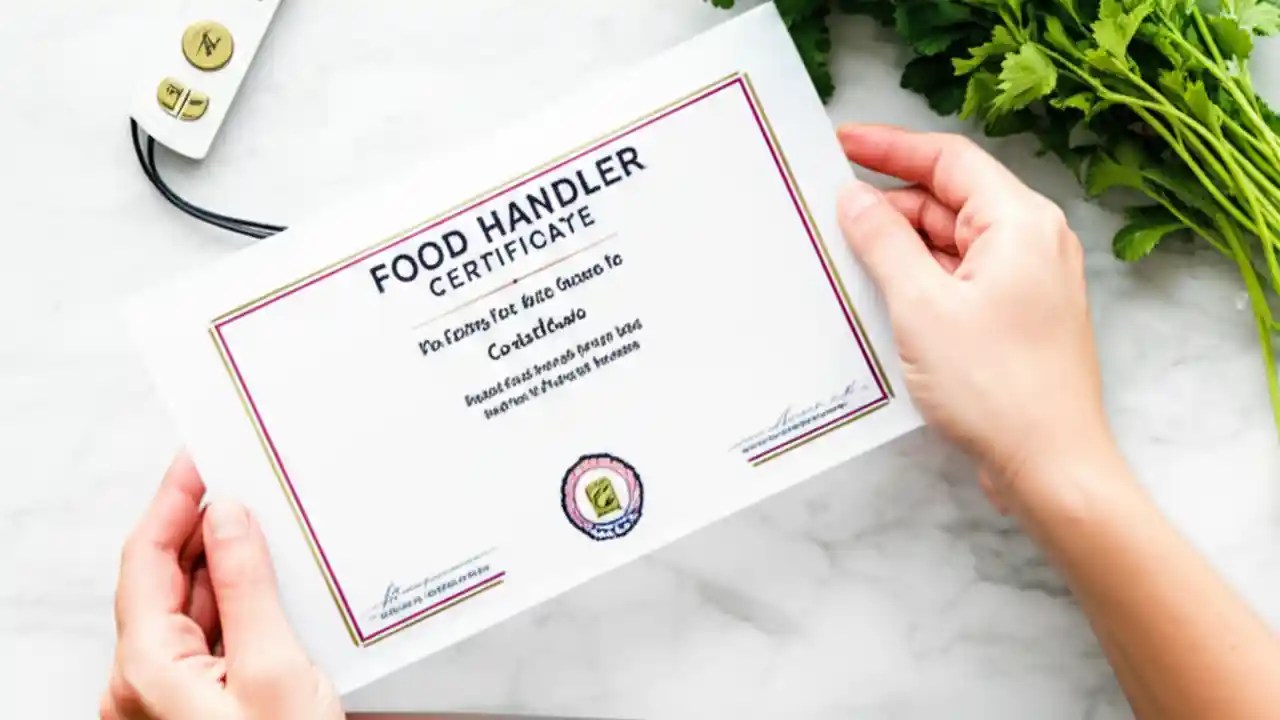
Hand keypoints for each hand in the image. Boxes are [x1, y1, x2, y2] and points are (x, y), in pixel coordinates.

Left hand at [102, 454, 341, 719]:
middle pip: (164, 580)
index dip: (173, 500)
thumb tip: (230, 519)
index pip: (146, 558)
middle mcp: (141, 683)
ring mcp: (163, 695)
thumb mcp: (275, 669)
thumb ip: (247, 589)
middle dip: (203, 527)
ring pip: (188, 608)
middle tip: (240, 481)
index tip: (199, 459)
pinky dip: (232, 603)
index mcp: (147, 669)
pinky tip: (265, 583)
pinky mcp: (193, 703)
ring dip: (223, 566)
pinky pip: (205, 636)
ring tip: (263, 526)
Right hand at [835, 124, 1110, 511]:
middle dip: (890, 202)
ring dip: (901, 245)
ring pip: (952, 241)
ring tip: (847, 255)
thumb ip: (884, 243)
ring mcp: (1027, 280)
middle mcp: (1032, 241)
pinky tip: (882, 293)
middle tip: (830, 209)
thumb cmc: (998, 389)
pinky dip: (920, 278)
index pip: (949, 159)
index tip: (841, 143)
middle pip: (950, 199)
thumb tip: (855, 199)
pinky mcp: (1016, 315)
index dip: (890, 147)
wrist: (1052, 466)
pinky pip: (959, 277)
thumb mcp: (922, 307)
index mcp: (1020, 222)